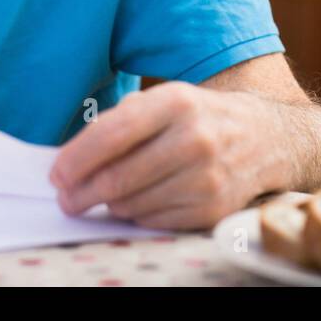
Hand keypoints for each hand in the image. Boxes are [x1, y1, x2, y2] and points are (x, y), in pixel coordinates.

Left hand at [48, 82, 283, 229]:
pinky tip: (139, 200)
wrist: (264, 138)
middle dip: (81, 193)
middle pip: (117, 178)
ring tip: (107, 194)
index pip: (112, 135)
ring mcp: (207, 177)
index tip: (56, 175)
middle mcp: (195, 138)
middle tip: (67, 199)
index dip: (76, 159)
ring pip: (132, 204)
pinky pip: (153, 221)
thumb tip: (71, 163)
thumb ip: (119, 123)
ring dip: (109, 204)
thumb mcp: (164, 99)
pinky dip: (137, 214)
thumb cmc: (198, 117)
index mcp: (176, 101)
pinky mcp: (213, 209)